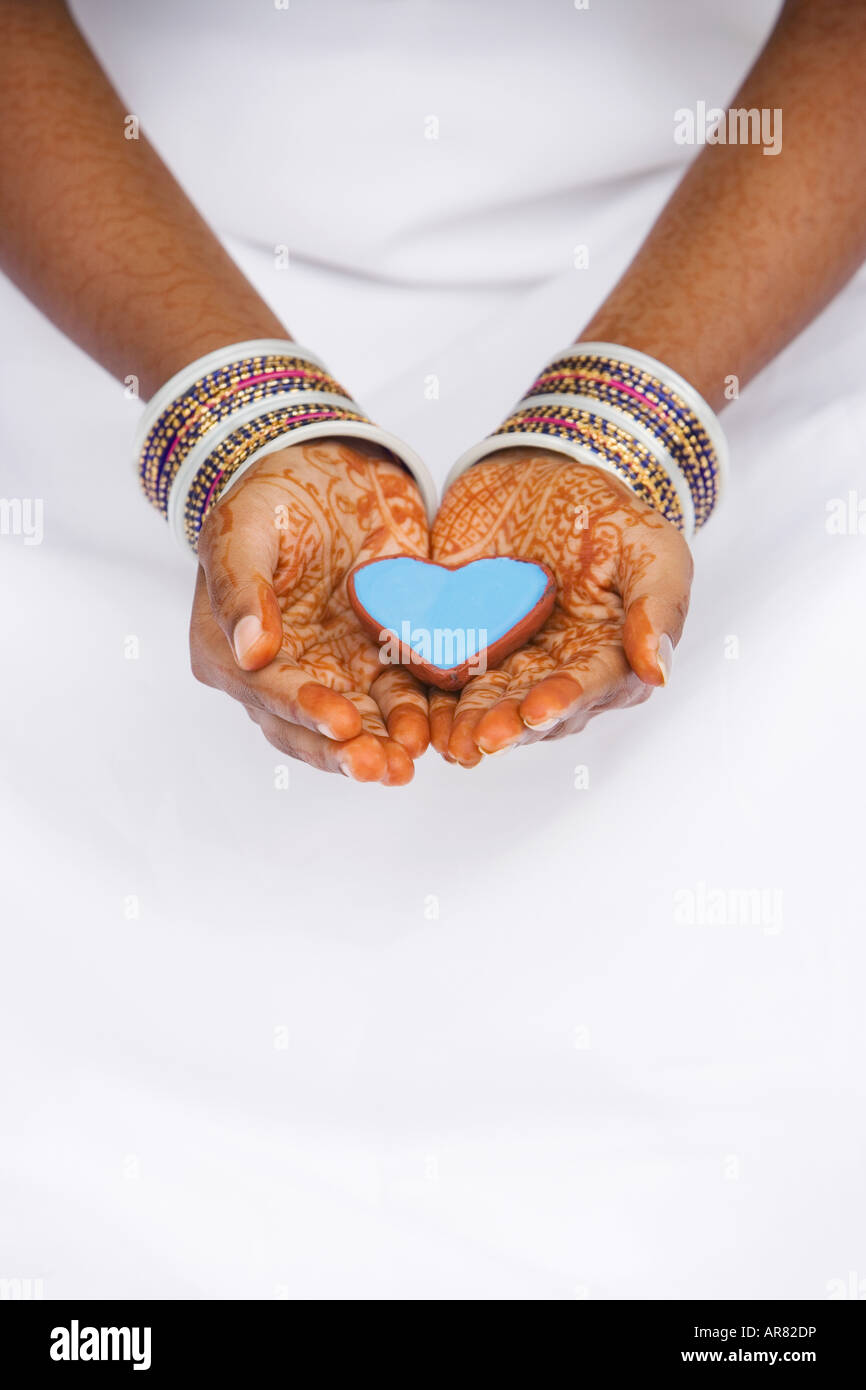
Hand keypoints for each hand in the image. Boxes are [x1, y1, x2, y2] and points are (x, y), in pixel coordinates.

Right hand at [190, 439, 429, 783]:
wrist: (321, 472)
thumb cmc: (267, 497)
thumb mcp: (242, 529)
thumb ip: (240, 586)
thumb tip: (248, 653)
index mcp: (227, 652)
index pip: (265, 691)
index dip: (304, 709)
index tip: (342, 720)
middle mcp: (274, 675)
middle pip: (306, 727)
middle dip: (343, 752)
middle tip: (380, 769)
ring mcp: (326, 672)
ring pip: (352, 725)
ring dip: (380, 747)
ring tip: (408, 766)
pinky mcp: (371, 661)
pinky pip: (393, 699)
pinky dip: (411, 718)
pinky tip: (432, 733)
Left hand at [428, 448, 692, 765]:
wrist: (535, 478)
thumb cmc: (605, 513)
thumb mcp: (647, 543)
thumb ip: (658, 604)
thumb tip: (658, 673)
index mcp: (611, 657)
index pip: (589, 685)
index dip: (564, 700)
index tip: (538, 712)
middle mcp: (559, 673)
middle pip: (533, 707)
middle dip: (507, 725)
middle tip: (481, 741)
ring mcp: (509, 664)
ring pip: (488, 703)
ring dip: (467, 725)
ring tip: (448, 741)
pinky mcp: (464, 648)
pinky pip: (445, 679)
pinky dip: (430, 700)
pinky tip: (416, 718)